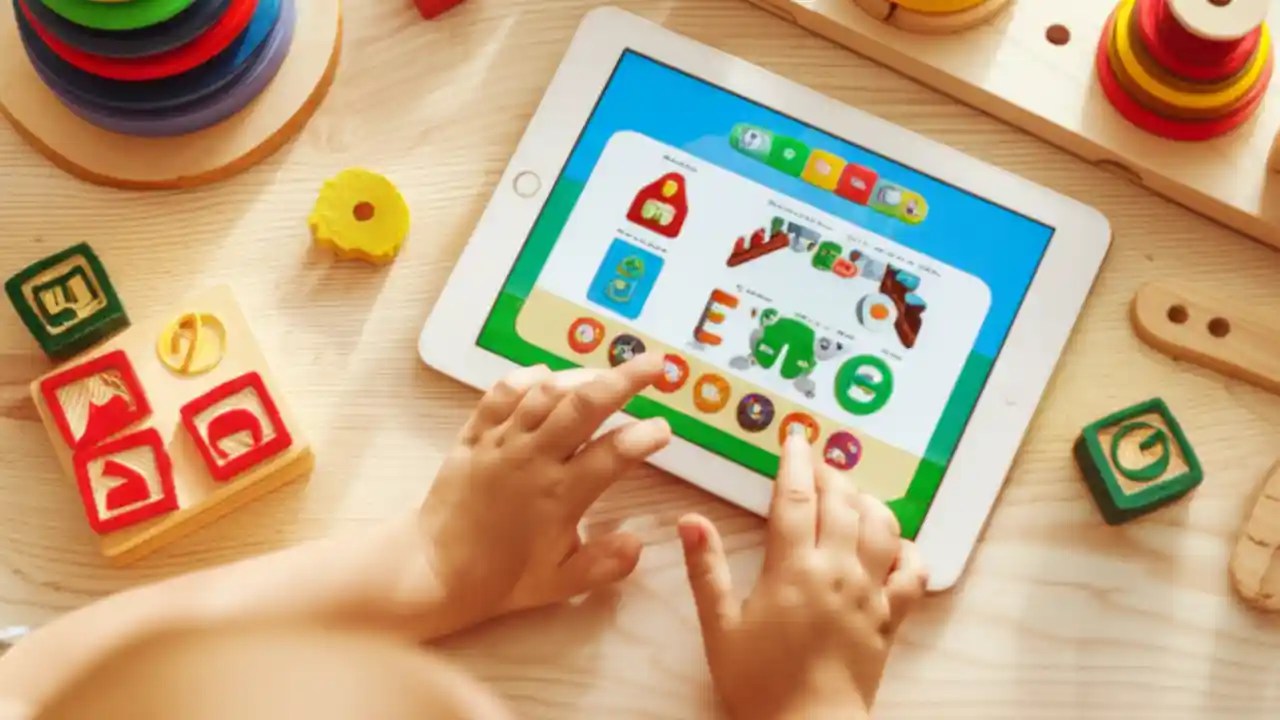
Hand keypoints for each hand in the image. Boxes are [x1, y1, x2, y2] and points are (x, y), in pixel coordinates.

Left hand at [394, 355, 671, 638]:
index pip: (613, 454)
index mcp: (559, 495)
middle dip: (625, 379)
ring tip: (609, 372)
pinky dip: (526, 378)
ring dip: (582, 375)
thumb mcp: (560, 583)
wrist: (433, 570)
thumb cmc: (500, 578)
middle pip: (585, 406)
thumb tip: (639, 542)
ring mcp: (501, 442)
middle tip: (656, 364)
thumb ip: (604, 564)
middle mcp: (533, 459)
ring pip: (547, 393)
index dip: (645, 437)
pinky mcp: (474, 435)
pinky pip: (501, 394)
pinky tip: (548, 376)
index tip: (665, 429)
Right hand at [679, 434, 927, 719]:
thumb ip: (706, 569)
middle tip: (818, 460)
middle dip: (831, 473)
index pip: (796, 497)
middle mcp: (837, 572)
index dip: (795, 462)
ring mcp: (870, 593)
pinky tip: (894, 543)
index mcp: (792, 569)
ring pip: (882, 528)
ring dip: (867, 502)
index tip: (795, 438)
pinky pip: (913, 573)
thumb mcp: (720, 627)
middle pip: (842, 503)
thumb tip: (690, 520)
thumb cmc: (758, 682)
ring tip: (851, 494)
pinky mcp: (892, 618)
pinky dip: (908, 550)